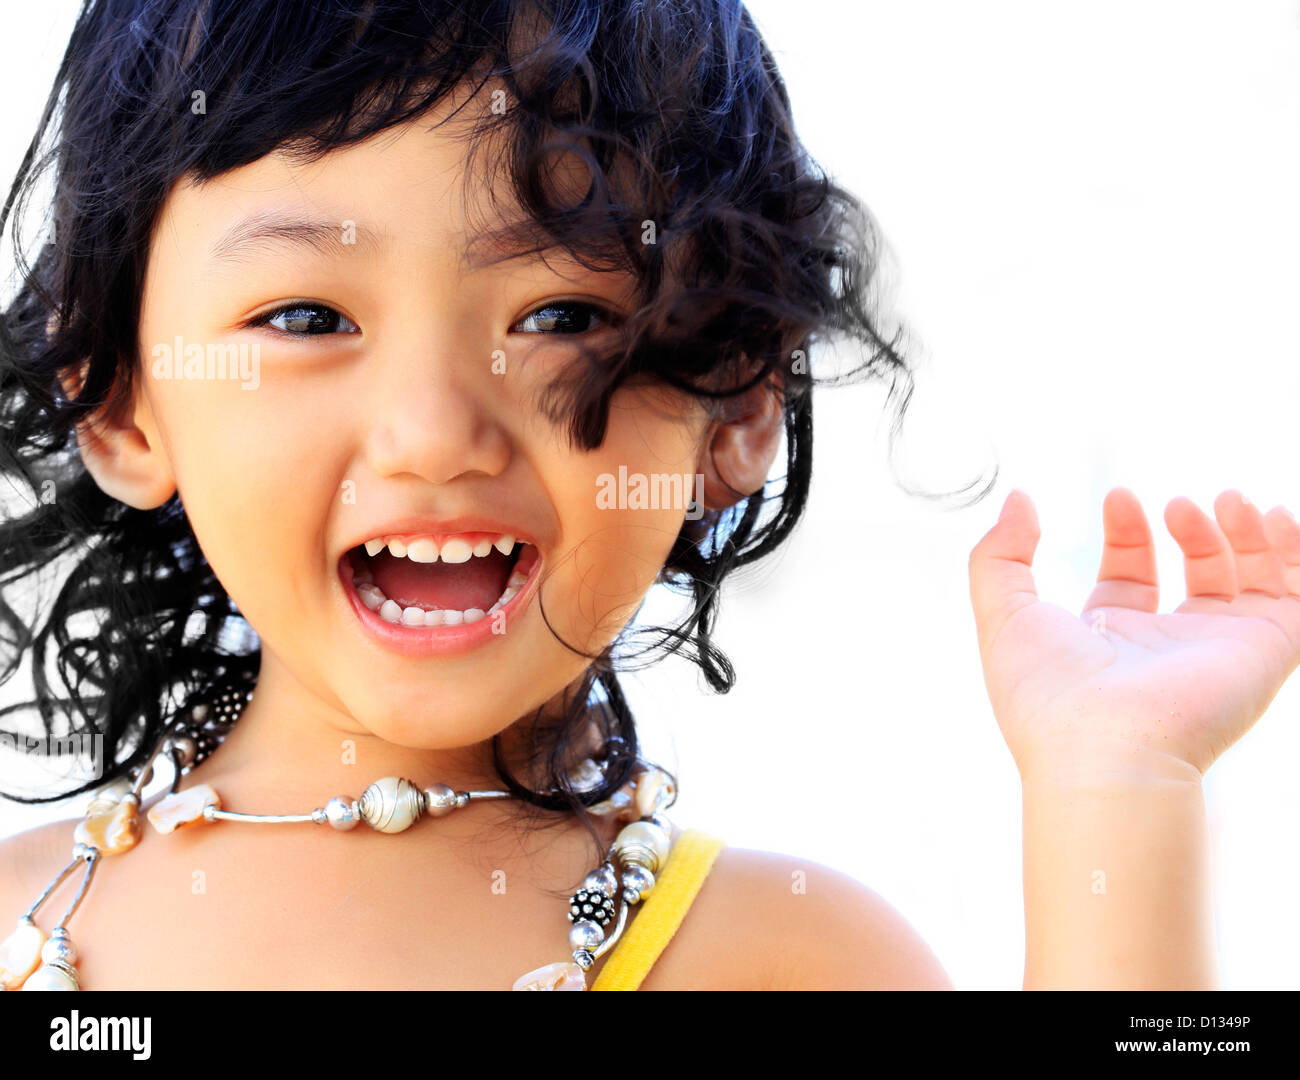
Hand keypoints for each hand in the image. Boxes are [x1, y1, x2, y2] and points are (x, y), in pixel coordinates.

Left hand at [969, 487, 1299, 779]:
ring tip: (1222, 499)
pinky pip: (1297, 596)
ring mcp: (1217, 651)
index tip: (1118, 495)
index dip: (1128, 534)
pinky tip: (1273, 517)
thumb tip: (1017, 498)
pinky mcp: (1262, 652)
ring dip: (1242, 533)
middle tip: (1176, 502)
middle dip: (1191, 530)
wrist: (1103, 749)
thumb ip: (1001, 553)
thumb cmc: (1047, 694)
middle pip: (1196, 578)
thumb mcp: (1002, 612)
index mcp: (1108, 645)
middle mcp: (1166, 650)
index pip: (1130, 580)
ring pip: (1250, 582)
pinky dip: (1292, 552)